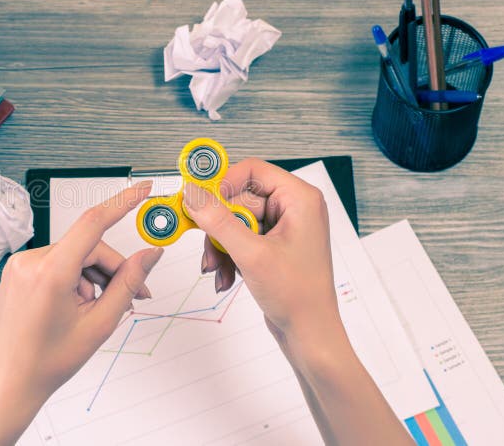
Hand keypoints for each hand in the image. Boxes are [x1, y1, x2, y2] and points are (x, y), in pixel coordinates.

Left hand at [0, 181, 163, 445]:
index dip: (122, 202)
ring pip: (75, 256)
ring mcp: (21, 264)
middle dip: (114, 269)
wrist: (10, 381)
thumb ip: (129, 283)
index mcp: (51, 273)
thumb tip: (152, 254)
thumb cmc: (49, 361)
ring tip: (100, 311)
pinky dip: (76, 278)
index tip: (142, 189)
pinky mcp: (18, 270)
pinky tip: (80, 306)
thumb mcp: (100, 323)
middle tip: (136, 297)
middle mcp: (31, 261)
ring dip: (94, 277)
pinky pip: (58, 262)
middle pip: (89, 247)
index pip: (93, 222)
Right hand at [183, 159, 412, 445]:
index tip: (198, 202)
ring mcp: (284, 227)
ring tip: (215, 269)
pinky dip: (229, 255)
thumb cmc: (297, 296)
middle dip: (218, 226)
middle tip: (205, 247)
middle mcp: (293, 207)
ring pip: (235, 220)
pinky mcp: (274, 245)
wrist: (310, 334)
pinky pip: (241, 237)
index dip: (222, 183)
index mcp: (299, 199)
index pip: (251, 169)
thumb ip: (219, 220)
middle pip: (239, 198)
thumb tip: (194, 193)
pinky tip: (225, 276)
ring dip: (220, 244)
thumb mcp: (251, 254)